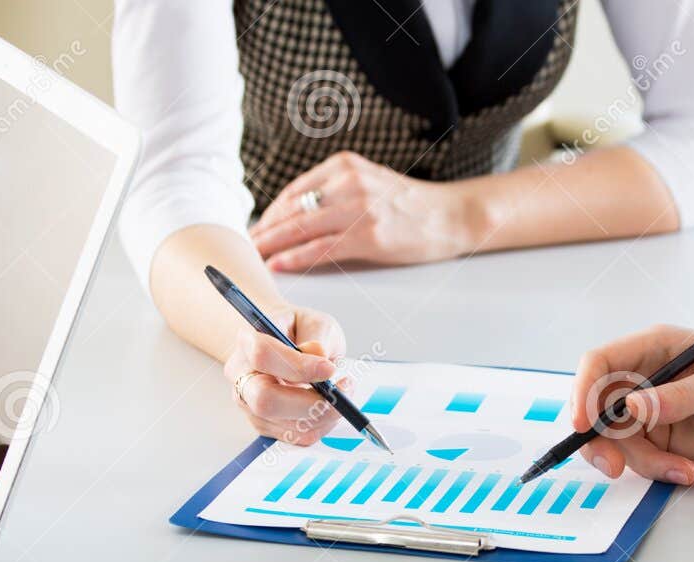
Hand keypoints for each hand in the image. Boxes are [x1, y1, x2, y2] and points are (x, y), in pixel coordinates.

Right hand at [221, 303, 348, 443]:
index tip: (329, 369)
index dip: (298, 366)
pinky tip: (329, 408)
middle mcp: (243, 376)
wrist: (285, 348)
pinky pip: (296, 436)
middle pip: (264, 399)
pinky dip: (321, 426)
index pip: (263, 355)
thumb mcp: (315, 323)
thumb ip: (318, 336)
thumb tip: (318, 355)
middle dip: (310, 402)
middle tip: (340, 393)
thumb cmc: (299, 333)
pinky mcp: (265, 424)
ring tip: (340, 396)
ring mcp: (250, 404)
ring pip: (283, 423)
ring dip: (322, 415)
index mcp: (248, 342)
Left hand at [250, 152, 473, 270]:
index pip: (295, 190)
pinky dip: (295, 257)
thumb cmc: (408, 204)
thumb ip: (335, 190)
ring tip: (254, 257)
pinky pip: (321, 248)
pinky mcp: (367, 236)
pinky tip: (279, 264)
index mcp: (344, 165)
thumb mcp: (368, 181)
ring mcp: (358, 208)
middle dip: (265, 230)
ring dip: (272, 245)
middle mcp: (348, 182)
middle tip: (245, 246)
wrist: (448, 215)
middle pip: (292, 209)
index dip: (271, 212)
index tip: (257, 228)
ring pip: (301, 228)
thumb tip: (296, 214)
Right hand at [568, 326, 693, 484]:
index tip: (581, 424)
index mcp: (654, 348)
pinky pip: (644, 462)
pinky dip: (664, 472)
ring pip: (619, 444)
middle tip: (614, 468)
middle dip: (599, 442)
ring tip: (687, 470)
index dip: (582, 391)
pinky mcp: (662, 441)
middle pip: (595, 409)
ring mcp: (649, 413)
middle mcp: (643, 379)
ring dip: (647, 464)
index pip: (599, 363)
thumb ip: (682, 395)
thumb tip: (633, 406)